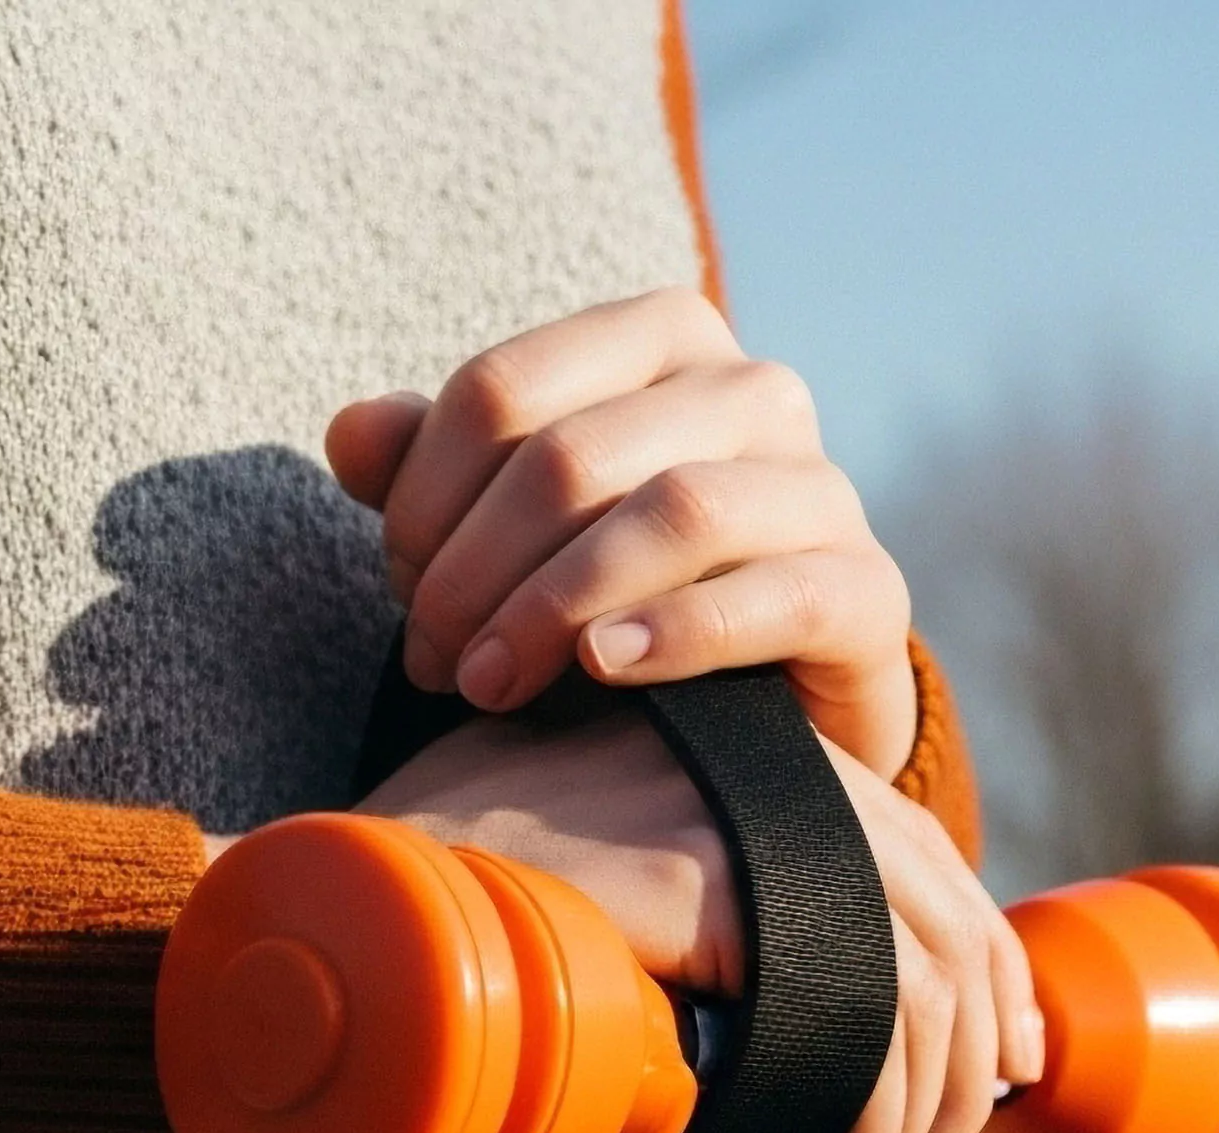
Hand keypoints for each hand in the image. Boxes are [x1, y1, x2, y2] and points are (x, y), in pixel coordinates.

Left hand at [325, 285, 918, 777]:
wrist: (759, 706)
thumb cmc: (611, 594)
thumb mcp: (504, 527)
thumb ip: (426, 472)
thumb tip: (351, 432)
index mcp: (658, 340)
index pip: (501, 390)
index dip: (423, 495)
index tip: (399, 582)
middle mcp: (751, 392)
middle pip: (572, 456)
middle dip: (472, 570)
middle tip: (433, 659)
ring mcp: (820, 488)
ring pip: (674, 511)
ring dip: (553, 607)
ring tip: (488, 682)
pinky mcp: (866, 593)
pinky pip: (775, 597)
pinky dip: (675, 634)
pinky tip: (603, 669)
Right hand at [354, 713, 1042, 1132]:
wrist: (374, 891)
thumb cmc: (461, 899)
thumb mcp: (615, 893)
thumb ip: (699, 914)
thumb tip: (761, 1017)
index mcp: (778, 763)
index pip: (933, 874)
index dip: (986, 983)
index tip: (988, 1079)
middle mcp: (797, 774)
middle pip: (953, 935)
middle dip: (962, 1075)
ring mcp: (774, 820)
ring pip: (927, 994)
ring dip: (909, 1124)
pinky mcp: (742, 885)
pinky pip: (867, 1025)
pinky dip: (862, 1125)